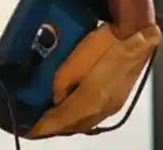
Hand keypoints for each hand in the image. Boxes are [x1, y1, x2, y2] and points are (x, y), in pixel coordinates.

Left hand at [27, 22, 159, 137]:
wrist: (134, 38)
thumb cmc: (103, 46)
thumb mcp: (75, 60)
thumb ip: (62, 82)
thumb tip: (55, 98)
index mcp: (92, 99)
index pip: (63, 118)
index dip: (45, 124)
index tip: (30, 127)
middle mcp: (103, 108)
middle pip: (75, 124)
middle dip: (55, 125)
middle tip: (37, 123)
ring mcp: (112, 105)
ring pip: (85, 122)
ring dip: (67, 122)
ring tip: (49, 119)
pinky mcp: (116, 100)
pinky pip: (93, 116)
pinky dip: (78, 118)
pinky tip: (69, 111)